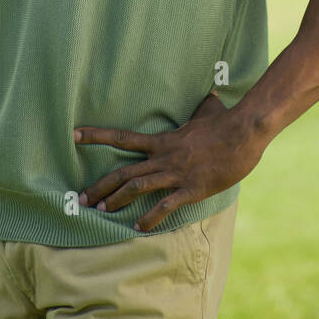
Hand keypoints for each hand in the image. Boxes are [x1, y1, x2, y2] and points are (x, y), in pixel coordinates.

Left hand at [73, 89, 268, 231]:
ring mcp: (176, 173)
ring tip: (99, 211)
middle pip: (123, 171)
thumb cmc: (226, 120)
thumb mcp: (207, 108)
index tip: (74, 135)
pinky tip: (137, 227)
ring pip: (138, 187)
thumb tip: (210, 91)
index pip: (122, 137)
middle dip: (99, 186)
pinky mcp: (192, 189)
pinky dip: (150, 218)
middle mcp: (164, 157)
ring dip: (116, 200)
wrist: (244, 132)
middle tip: (79, 198)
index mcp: (163, 140)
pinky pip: (165, 206)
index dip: (97, 136)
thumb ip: (200, 105)